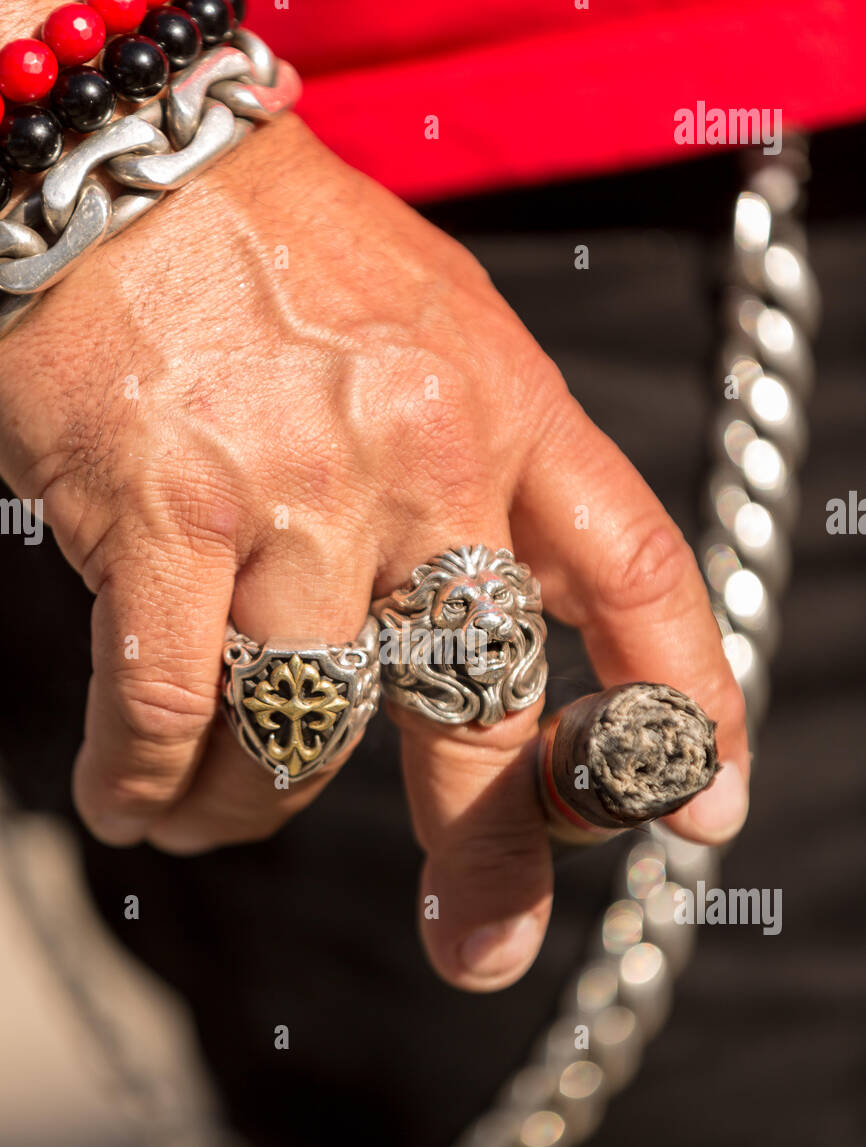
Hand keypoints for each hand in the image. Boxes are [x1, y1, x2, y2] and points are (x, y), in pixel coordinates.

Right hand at [0, 114, 748, 989]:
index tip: (698, 806)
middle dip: (491, 845)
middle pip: (479, 695)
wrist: (122, 164)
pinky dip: (145, 780)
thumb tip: (513, 606)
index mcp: (505, 407)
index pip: (631, 570)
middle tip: (482, 945)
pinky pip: (170, 705)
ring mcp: (289, 497)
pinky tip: (130, 803)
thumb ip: (491, 464)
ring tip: (209, 814)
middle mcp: (416, 460)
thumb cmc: (278, 252)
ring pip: (304, 727)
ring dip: (252, 803)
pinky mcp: (159, 520)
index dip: (677, 699)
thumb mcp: (438, 327)